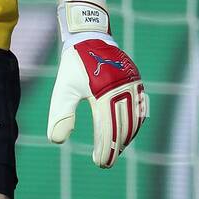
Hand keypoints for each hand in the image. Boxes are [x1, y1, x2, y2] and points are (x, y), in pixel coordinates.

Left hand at [47, 0, 146, 167]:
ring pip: (134, 119)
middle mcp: (122, 89)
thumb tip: (57, 140)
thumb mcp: (63, 89)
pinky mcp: (136, 81)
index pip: (108, 129)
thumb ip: (61, 114)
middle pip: (122, 127)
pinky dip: (135, 122)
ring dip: (126, 137)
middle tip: (106, 162)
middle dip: (115, 147)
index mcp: (104, 92)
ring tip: (115, 150)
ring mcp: (132, 85)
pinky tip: (129, 132)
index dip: (105, 149)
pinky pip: (140, 107)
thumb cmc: (74, 64)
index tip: (100, 163)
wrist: (90, 36)